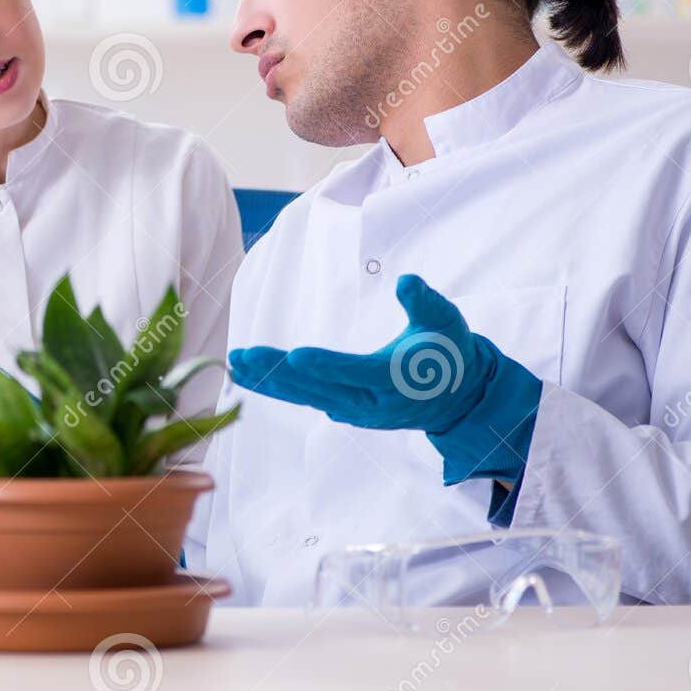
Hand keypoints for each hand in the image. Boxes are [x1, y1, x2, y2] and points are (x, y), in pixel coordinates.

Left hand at [227, 274, 493, 433]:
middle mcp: (372, 402)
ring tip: (236, 363)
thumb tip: (405, 280)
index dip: (326, 365)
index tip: (295, 356)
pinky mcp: (344, 410)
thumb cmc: (449, 352)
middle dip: (278, 371)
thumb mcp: (446, 322)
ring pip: (306, 396)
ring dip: (269, 381)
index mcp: (396, 379)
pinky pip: (306, 398)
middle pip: (319, 386)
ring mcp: (356, 411)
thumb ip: (424, 301)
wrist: (454, 399)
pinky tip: (250, 376)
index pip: (356, 372)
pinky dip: (277, 388)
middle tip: (243, 355)